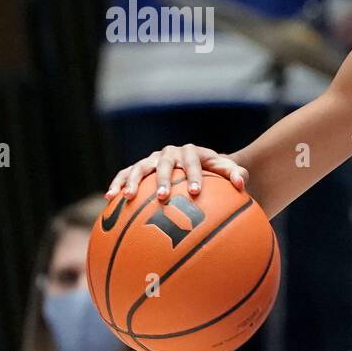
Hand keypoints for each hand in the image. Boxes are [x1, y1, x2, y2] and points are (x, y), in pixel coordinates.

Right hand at [105, 144, 247, 201]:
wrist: (199, 166)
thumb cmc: (216, 172)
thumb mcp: (229, 170)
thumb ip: (236, 174)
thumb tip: (241, 184)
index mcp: (192, 152)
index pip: (193, 162)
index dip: (193, 175)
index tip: (194, 192)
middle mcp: (170, 153)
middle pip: (164, 164)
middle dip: (162, 179)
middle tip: (162, 197)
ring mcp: (152, 160)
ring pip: (140, 167)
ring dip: (133, 181)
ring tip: (127, 198)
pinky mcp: (139, 168)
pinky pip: (125, 174)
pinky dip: (117, 184)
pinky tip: (110, 199)